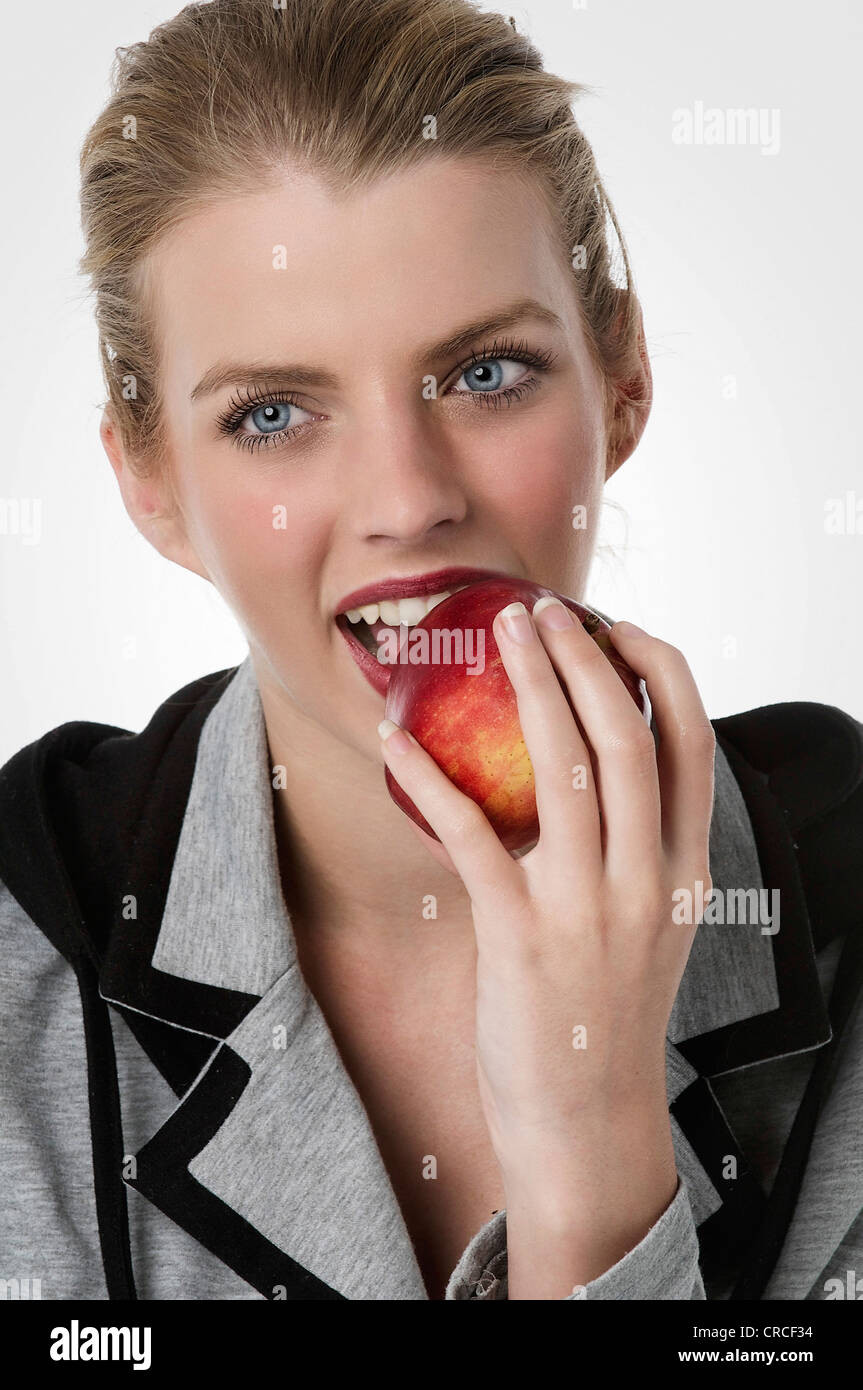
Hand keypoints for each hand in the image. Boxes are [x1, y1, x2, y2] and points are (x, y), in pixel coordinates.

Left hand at [378, 597, 714, 1289]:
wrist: (588, 1121)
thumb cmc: (608, 1010)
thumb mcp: (652, 921)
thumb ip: (640, 844)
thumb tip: (593, 758)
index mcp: (686, 867)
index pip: (691, 742)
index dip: (656, 670)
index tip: (615, 627)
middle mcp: (648, 878)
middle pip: (626, 737)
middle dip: (584, 658)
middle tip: (540, 609)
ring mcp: (588, 909)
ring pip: (566, 769)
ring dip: (528, 687)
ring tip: (496, 633)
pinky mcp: (520, 938)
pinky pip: (472, 835)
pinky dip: (431, 778)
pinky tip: (398, 740)